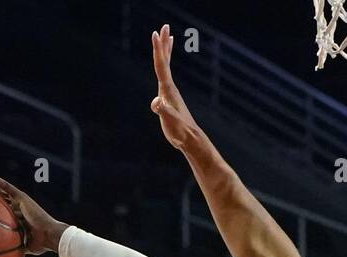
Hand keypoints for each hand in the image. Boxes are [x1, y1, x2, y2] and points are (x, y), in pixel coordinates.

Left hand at [0, 171, 66, 254]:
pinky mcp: (21, 196)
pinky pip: (5, 186)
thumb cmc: (40, 243)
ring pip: (0, 188)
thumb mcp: (23, 245)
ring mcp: (20, 200)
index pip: (2, 207)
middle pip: (0, 195)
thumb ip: (14, 246)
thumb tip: (6, 256)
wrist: (49, 236)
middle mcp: (18, 206)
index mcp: (18, 216)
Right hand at [151, 24, 204, 152]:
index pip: (161, 65)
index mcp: (168, 89)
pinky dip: (164, 67)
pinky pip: (166, 77)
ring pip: (167, 67)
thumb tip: (157, 102)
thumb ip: (163, 111)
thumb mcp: (169, 121)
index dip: (157, 50)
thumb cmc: (179, 131)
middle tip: (164, 26)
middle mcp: (170, 87)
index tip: (156, 34)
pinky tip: (163, 67)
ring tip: (167, 38)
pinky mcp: (170, 98)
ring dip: (165, 52)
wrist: (190, 139)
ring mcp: (170, 92)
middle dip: (164, 44)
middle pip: (165, 61)